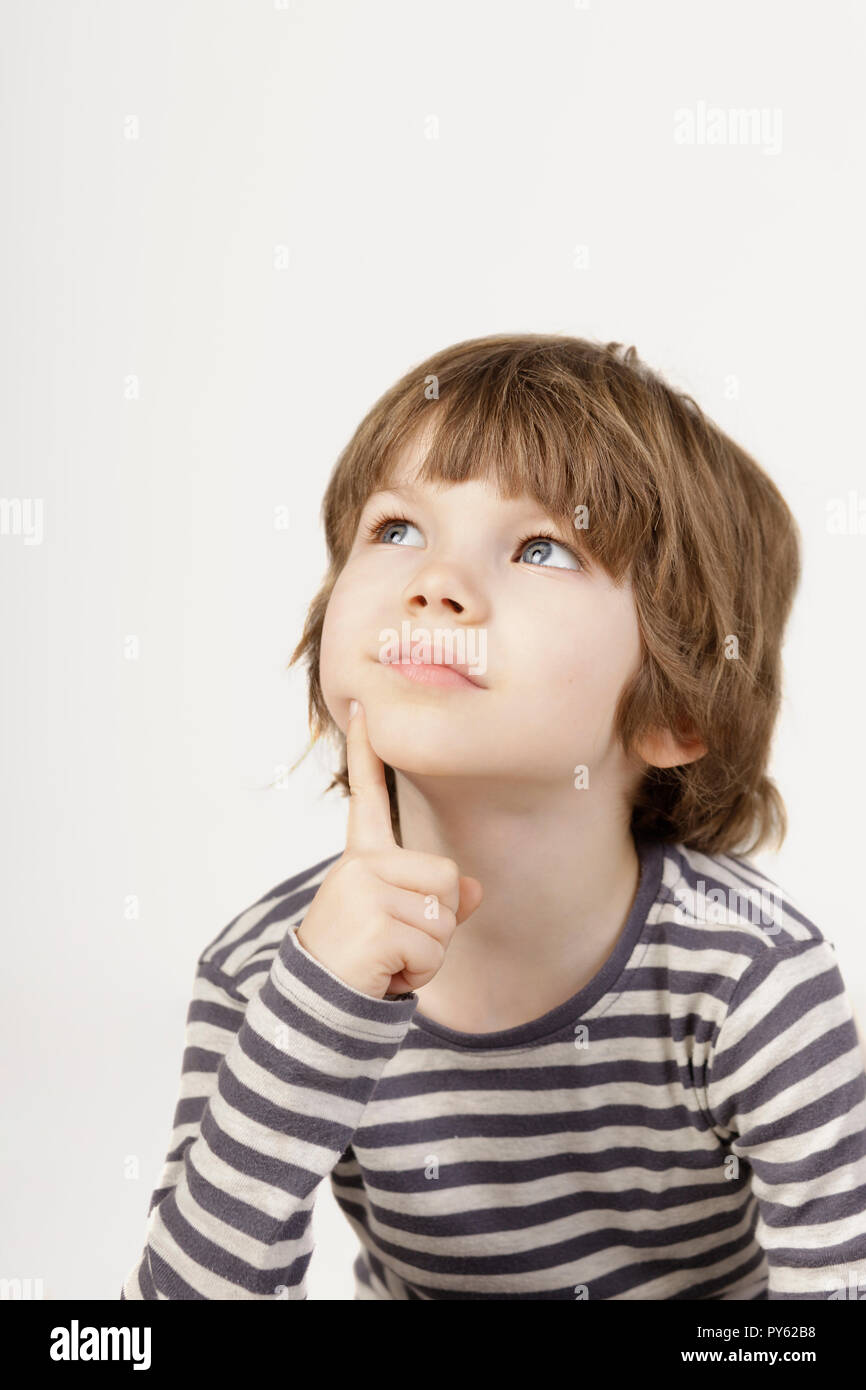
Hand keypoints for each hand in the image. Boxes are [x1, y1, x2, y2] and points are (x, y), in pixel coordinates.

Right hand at [295, 700, 482, 997]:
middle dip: (437, 925)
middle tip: (395, 947)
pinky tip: (384, 974)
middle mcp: (360, 866)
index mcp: (361, 860)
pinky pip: (434, 948)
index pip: (367, 798)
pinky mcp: (377, 923)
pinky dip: (419, 974)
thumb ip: (437, 902)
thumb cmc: (358, 964)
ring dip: (428, 955)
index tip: (365, 706)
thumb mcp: (399, 926)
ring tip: (388, 963)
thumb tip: (475, 890)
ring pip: (445, 918)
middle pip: (447, 878)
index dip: (367, 752)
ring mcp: (366, 891)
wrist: (315, 1009)